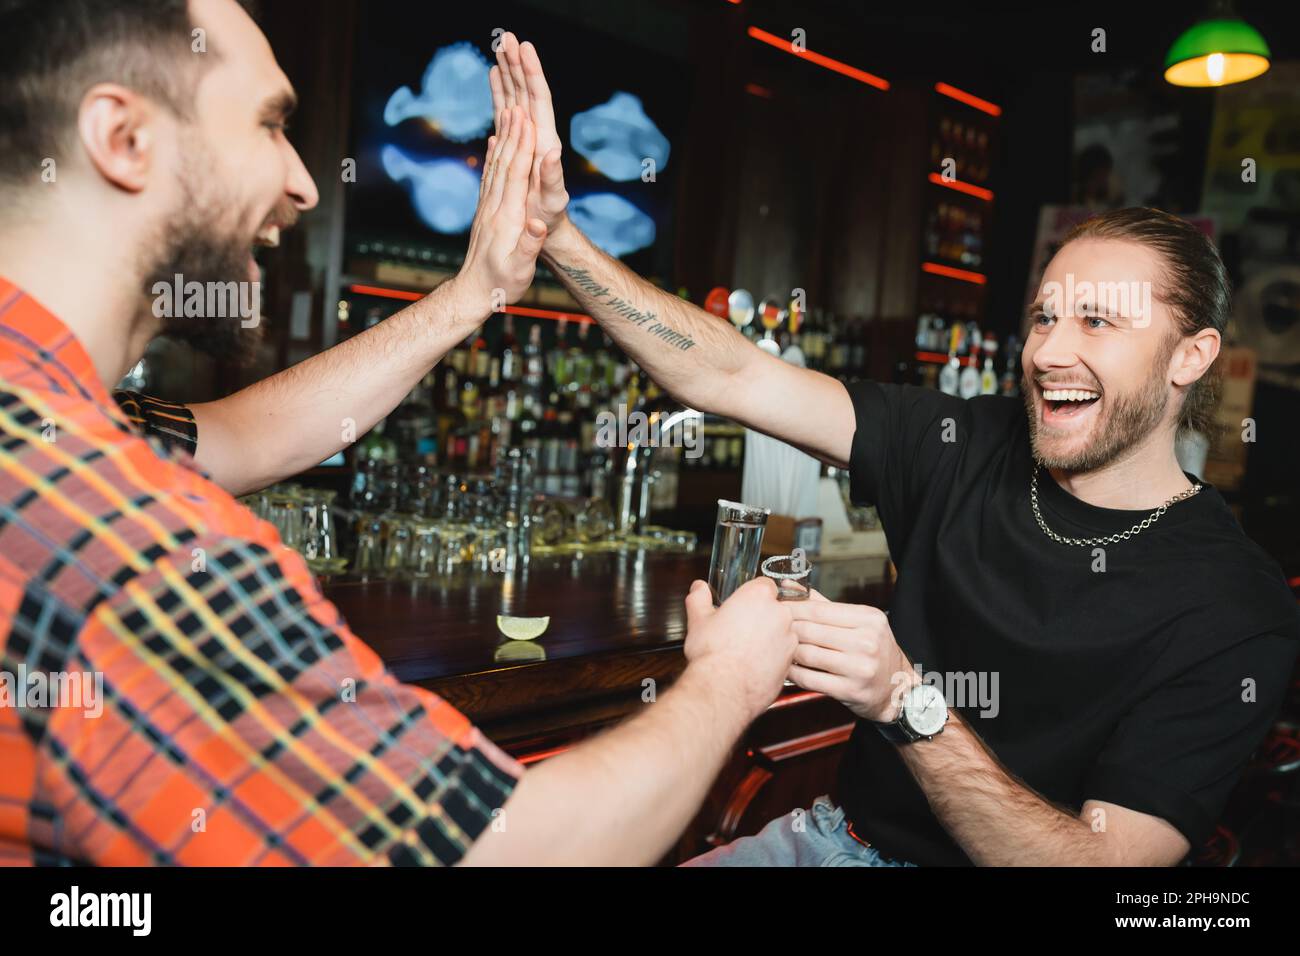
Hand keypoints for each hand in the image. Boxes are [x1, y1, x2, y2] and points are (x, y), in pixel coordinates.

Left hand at [455, 105, 546, 311]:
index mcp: (507, 219)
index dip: (521, 148)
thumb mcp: (519, 271)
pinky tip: (495, 141)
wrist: (473, 292)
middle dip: (512, 134)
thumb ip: (529, 247)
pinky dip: (494, 155)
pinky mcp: (485, 212)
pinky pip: (490, 177)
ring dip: (503, 138)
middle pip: (504, 164)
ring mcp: (487, 208)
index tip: (527, 122)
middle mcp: (494, 208)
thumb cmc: (500, 284)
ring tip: (507, 113)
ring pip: (495, 166)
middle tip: (518, 105)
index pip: (515, 176)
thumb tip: (539, 225)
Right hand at [489, 32, 568, 233]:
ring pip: (515, 98)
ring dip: (508, 73)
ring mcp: (525, 139)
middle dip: (517, 64)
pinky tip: (494, 78)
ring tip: (499, 48)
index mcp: (544, 143)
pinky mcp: (516, 145)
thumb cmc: (548, 220)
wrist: (543, 230)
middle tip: (506, 37)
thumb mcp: (553, 202)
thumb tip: (552, 153)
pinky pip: (506, 113)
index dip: (532, 74)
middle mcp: (536, 136)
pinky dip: (500, 93)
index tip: (524, 49)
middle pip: (526, 92)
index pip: (539, 100)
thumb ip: (553, 178)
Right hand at [682, 577, 794, 716]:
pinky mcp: (790, 661)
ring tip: (746, 650)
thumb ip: (699, 599)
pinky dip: (773, 658)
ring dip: (769, 637)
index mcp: (758, 597)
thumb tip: (698, 588)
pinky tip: (754, 665)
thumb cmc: (712, 654)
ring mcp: (788, 638)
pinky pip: (783, 654)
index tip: (743, 606)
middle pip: (775, 608)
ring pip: (782, 632)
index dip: (753, 596)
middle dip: (762, 617)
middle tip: (741, 630)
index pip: (765, 585)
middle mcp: (779, 614)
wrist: (723, 689)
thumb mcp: (698, 620)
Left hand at [787, 590, 918, 722]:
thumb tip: (791, 585)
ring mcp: (859, 667)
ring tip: (780, 649)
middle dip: (787, 630)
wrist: (896, 688)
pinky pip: (810, 680)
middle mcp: (867, 642)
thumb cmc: (873, 651)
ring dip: (788, 652)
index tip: (777, 608)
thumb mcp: (859, 623)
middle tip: (773, 630)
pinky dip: (794, 674)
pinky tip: (789, 669)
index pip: (819, 609)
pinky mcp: (850, 690)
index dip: (792, 608)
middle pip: (810, 631)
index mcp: (868, 619)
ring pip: (807, 655)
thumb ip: (824, 605)